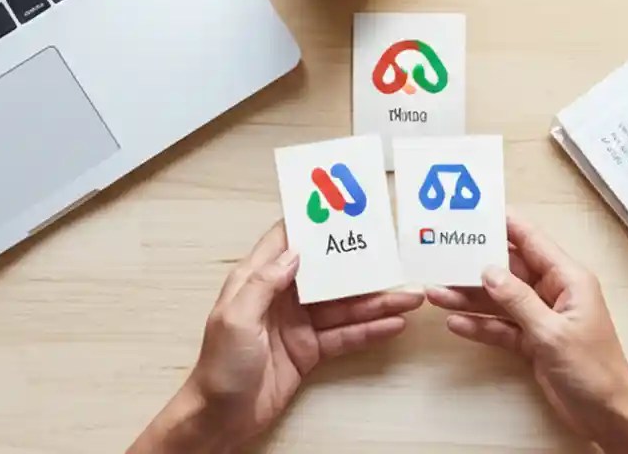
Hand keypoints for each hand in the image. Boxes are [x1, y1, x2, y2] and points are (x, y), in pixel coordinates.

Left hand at [129, 222, 424, 453]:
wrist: (220, 417)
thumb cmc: (218, 368)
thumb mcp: (235, 318)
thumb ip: (264, 283)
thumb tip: (294, 252)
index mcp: (256, 281)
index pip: (286, 242)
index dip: (313, 225)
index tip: (342, 210)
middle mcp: (281, 298)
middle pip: (328, 275)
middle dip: (361, 268)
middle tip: (394, 260)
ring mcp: (298, 324)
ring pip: (344, 307)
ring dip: (376, 303)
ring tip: (409, 298)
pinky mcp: (310, 350)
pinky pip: (344, 335)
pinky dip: (369, 331)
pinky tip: (392, 325)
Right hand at [427, 216, 627, 453]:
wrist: (607, 415)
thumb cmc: (594, 370)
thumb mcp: (552, 332)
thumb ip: (518, 300)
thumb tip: (488, 271)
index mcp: (569, 279)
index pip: (532, 241)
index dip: (504, 224)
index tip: (475, 211)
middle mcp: (554, 292)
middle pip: (508, 270)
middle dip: (475, 264)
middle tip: (442, 255)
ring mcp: (541, 317)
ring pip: (499, 300)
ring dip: (470, 297)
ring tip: (436, 293)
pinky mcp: (533, 341)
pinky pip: (501, 326)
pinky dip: (480, 325)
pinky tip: (455, 322)